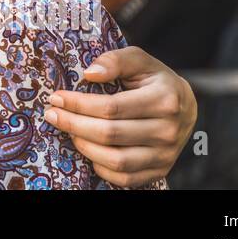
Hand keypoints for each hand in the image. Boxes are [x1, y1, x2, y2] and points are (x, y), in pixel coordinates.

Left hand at [43, 45, 195, 186]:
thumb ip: (115, 60)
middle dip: (73, 124)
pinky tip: (88, 149)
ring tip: (69, 131)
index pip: (112, 107)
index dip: (79, 104)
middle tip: (52, 114)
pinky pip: (125, 178)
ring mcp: (165, 154)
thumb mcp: (139, 60)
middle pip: (110, 134)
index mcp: (164, 99)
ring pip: (116, 160)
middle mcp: (167, 130)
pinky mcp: (160, 170)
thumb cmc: (155, 80)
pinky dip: (101, 167)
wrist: (185, 106)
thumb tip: (89, 73)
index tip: (56, 97)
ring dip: (84, 146)